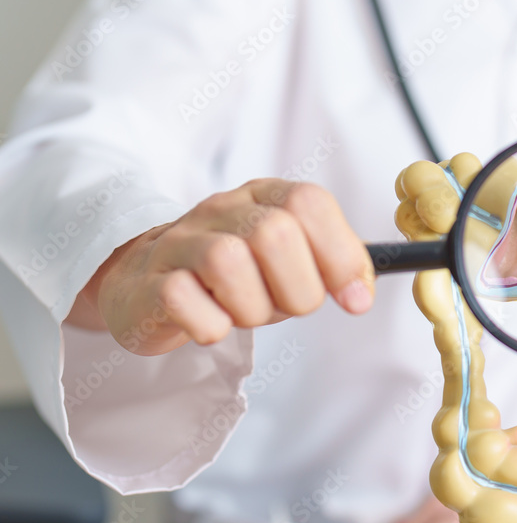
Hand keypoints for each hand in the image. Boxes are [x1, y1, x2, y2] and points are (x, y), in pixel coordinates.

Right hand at [67, 179, 374, 354]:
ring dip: (252, 309)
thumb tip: (362, 292)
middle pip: (274, 233)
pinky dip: (210, 325)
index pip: (309, 202)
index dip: (341, 255)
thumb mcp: (292, 263)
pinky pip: (183, 299)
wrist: (148, 284)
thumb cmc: (235, 277)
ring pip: (227, 262)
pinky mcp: (149, 283)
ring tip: (244, 314)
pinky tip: (212, 325)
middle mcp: (220, 210)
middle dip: (297, 290)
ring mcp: (179, 242)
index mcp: (263, 197)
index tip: (354, 300)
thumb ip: (334, 266)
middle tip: (286, 307)